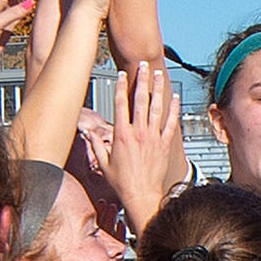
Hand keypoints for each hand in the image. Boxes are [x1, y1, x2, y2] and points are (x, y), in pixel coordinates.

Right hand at [99, 61, 181, 235]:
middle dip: (142, 80)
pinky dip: (173, 110)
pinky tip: (175, 97)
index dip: (120, 87)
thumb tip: (86, 133)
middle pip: (140, 100)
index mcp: (121, 135)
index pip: (120, 104)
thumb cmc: (123, 183)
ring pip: (156, 107)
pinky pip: (170, 123)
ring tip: (159, 74)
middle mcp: (138, 133)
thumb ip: (96, 145)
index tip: (121, 75)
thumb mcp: (103, 163)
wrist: (141, 196)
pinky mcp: (164, 144)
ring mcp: (153, 137)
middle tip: (143, 65)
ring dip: (158, 89)